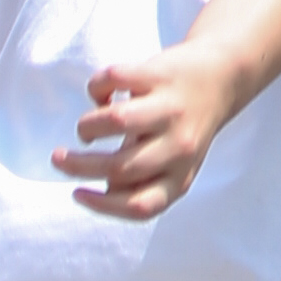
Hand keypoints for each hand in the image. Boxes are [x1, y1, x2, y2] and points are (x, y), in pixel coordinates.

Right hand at [56, 44, 246, 216]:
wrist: (223, 74)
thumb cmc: (184, 127)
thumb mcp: (176, 163)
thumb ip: (143, 181)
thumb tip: (100, 194)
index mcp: (182, 175)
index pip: (141, 206)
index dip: (102, 206)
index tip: (77, 193)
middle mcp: (181, 145)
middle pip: (119, 167)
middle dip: (78, 166)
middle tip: (58, 158)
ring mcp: (172, 107)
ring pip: (115, 121)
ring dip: (87, 127)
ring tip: (86, 129)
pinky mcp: (161, 73)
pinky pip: (113, 79)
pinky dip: (96, 88)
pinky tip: (103, 95)